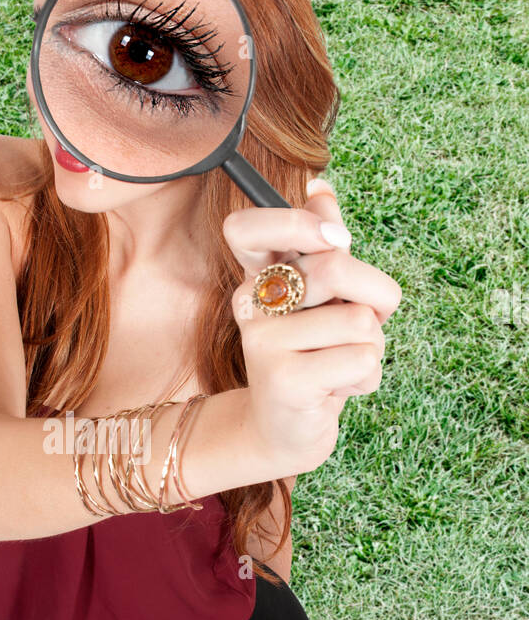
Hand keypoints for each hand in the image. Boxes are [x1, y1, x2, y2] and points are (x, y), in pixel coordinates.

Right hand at [223, 178, 401, 476]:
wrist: (287, 428)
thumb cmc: (313, 355)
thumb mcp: (324, 297)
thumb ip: (323, 245)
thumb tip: (321, 191)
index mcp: (256, 275)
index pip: (245, 228)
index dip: (294, 223)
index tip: (337, 240)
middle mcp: (249, 304)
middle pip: (334, 267)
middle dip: (373, 296)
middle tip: (359, 325)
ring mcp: (262, 343)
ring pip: (360, 322)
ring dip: (371, 348)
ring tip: (339, 364)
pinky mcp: (285, 381)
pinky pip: (363, 360)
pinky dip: (366, 379)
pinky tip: (335, 389)